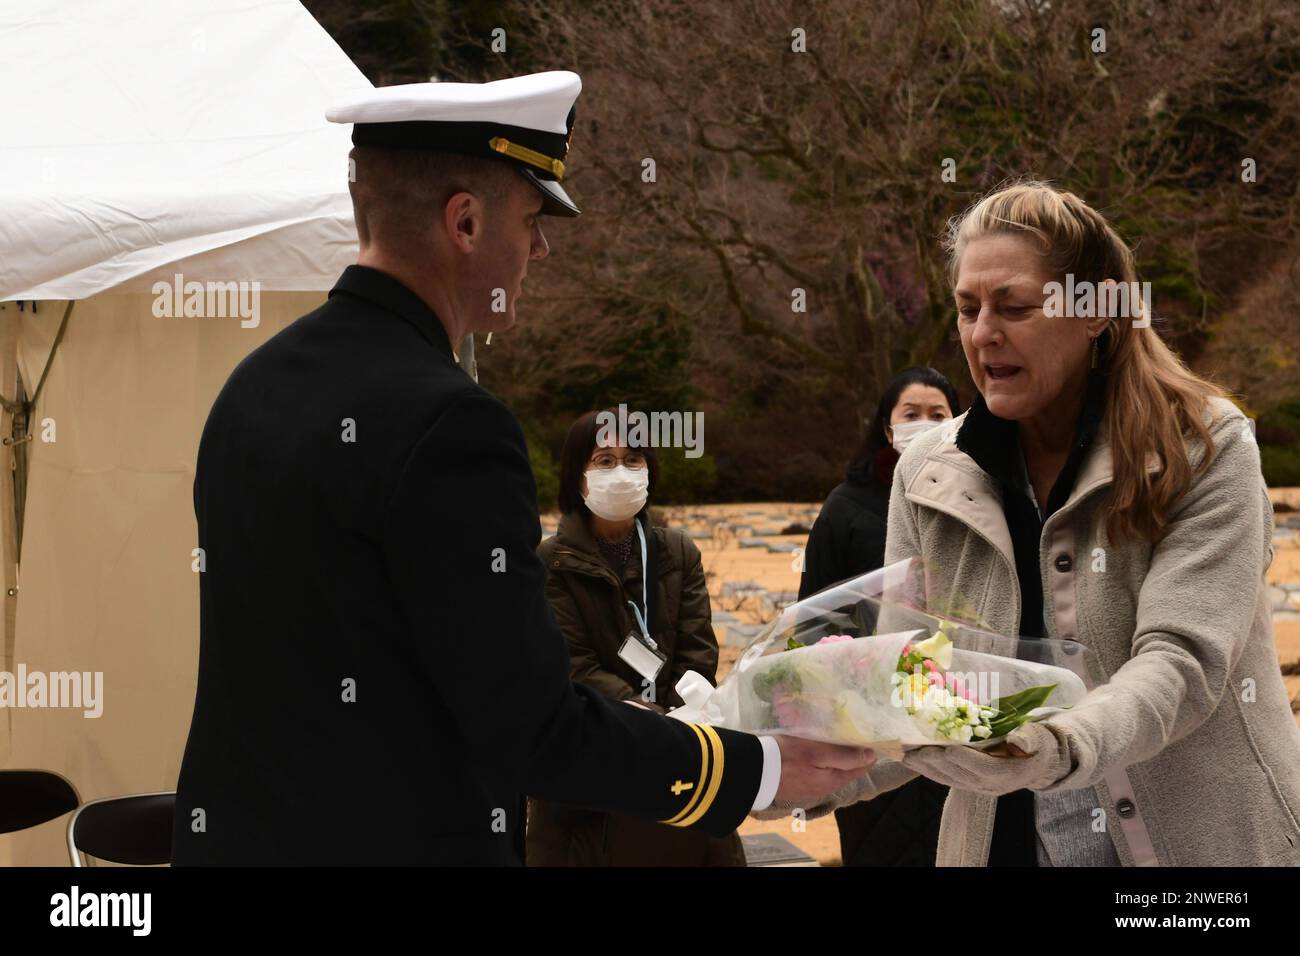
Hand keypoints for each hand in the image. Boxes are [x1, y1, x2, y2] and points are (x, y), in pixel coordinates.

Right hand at [773, 736, 876, 803]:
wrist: (752, 770)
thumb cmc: (785, 756)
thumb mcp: (817, 752)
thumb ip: (844, 756)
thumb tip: (871, 756)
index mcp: (833, 780)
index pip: (862, 766)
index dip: (867, 750)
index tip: (868, 733)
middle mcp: (824, 787)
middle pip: (846, 767)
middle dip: (851, 751)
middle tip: (850, 729)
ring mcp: (809, 787)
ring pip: (830, 768)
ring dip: (833, 753)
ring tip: (833, 735)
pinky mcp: (796, 783)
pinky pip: (815, 769)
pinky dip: (819, 757)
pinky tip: (813, 747)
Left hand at [900, 721, 1069, 795]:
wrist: (1039, 764)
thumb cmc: (1037, 745)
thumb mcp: (1038, 738)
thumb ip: (1028, 738)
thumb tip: (1018, 741)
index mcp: (1009, 773)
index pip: (984, 768)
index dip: (965, 759)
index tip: (947, 748)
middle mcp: (991, 785)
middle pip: (960, 774)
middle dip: (936, 762)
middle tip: (916, 749)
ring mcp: (979, 787)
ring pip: (949, 779)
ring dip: (927, 768)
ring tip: (907, 755)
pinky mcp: (970, 784)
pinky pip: (947, 779)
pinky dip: (929, 771)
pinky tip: (914, 761)